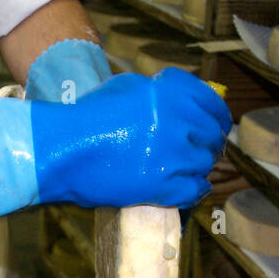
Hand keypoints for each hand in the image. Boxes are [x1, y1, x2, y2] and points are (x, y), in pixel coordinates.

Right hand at [30, 69, 230, 208]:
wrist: (61, 148)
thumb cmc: (86, 115)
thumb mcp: (126, 87)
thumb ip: (159, 93)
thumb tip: (181, 104)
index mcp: (171, 92)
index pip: (212, 103)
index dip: (217, 116)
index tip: (216, 125)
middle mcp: (178, 121)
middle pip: (211, 135)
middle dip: (206, 143)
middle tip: (197, 151)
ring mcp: (173, 155)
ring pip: (204, 163)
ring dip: (197, 167)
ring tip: (183, 170)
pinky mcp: (163, 185)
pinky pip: (195, 190)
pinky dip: (194, 190)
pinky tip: (188, 188)